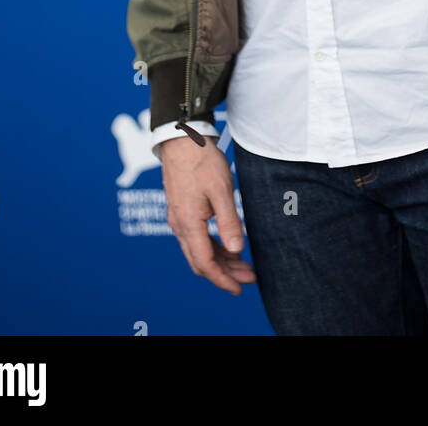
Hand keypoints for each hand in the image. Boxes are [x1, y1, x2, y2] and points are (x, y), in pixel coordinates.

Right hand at [160, 135, 256, 294]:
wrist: (181, 139)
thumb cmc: (201, 160)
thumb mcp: (221, 190)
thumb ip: (228, 221)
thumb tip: (236, 250)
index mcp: (188, 223)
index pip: (205, 263)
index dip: (222, 280)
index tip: (239, 289)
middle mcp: (179, 225)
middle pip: (200, 261)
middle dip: (224, 273)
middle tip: (249, 277)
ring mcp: (178, 218)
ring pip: (198, 251)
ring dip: (220, 261)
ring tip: (243, 264)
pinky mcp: (182, 210)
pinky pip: (196, 238)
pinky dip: (213, 247)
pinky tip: (228, 246)